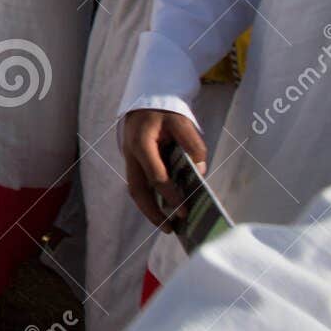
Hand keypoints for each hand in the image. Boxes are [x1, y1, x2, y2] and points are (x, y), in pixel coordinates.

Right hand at [122, 108, 207, 230]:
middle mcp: (131, 154)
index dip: (171, 195)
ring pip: (135, 190)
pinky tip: (164, 210)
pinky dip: (150, 199)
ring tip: (167, 226)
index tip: (185, 210)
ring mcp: (130, 159)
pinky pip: (139, 184)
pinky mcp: (134, 162)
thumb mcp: (181, 121)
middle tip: (170, 229)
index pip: (156, 176)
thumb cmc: (164, 111)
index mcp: (141, 144)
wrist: (146, 100)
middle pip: (137, 190)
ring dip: (148, 210)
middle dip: (152, 212)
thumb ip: (193, 144)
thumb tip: (200, 170)